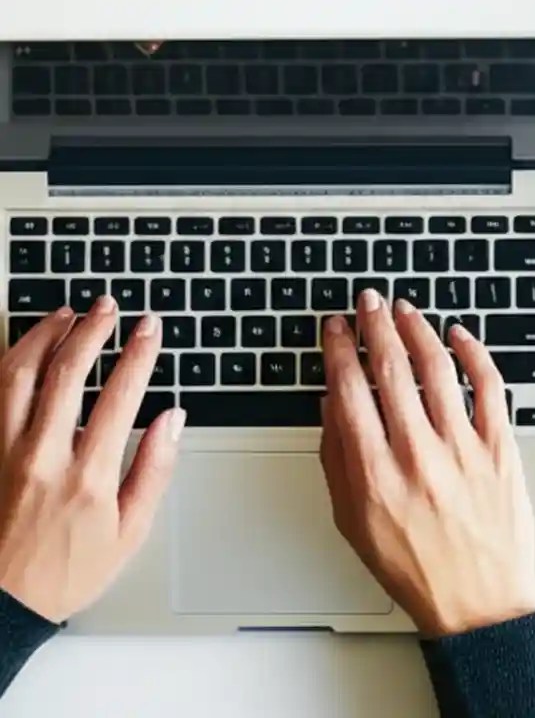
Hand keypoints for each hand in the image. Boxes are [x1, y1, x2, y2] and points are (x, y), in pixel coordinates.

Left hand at [0, 299, 183, 622]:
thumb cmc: (65, 572)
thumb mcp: (129, 532)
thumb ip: (154, 470)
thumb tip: (172, 421)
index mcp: (88, 477)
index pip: (119, 395)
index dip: (138, 353)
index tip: (150, 328)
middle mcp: (42, 457)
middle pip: (68, 373)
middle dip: (93, 330)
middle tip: (108, 307)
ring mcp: (4, 451)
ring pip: (20, 374)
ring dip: (45, 335)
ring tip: (65, 314)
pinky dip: (11, 362)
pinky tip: (25, 348)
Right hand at [320, 291, 534, 636]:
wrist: (478, 603)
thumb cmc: (415, 569)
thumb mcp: (353, 522)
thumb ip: (336, 460)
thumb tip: (331, 405)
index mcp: (375, 473)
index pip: (349, 389)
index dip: (340, 349)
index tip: (336, 327)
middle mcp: (418, 455)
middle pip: (392, 368)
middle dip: (376, 325)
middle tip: (369, 301)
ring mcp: (464, 450)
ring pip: (439, 368)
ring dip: (418, 329)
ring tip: (405, 310)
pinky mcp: (501, 450)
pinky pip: (488, 388)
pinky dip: (474, 354)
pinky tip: (459, 336)